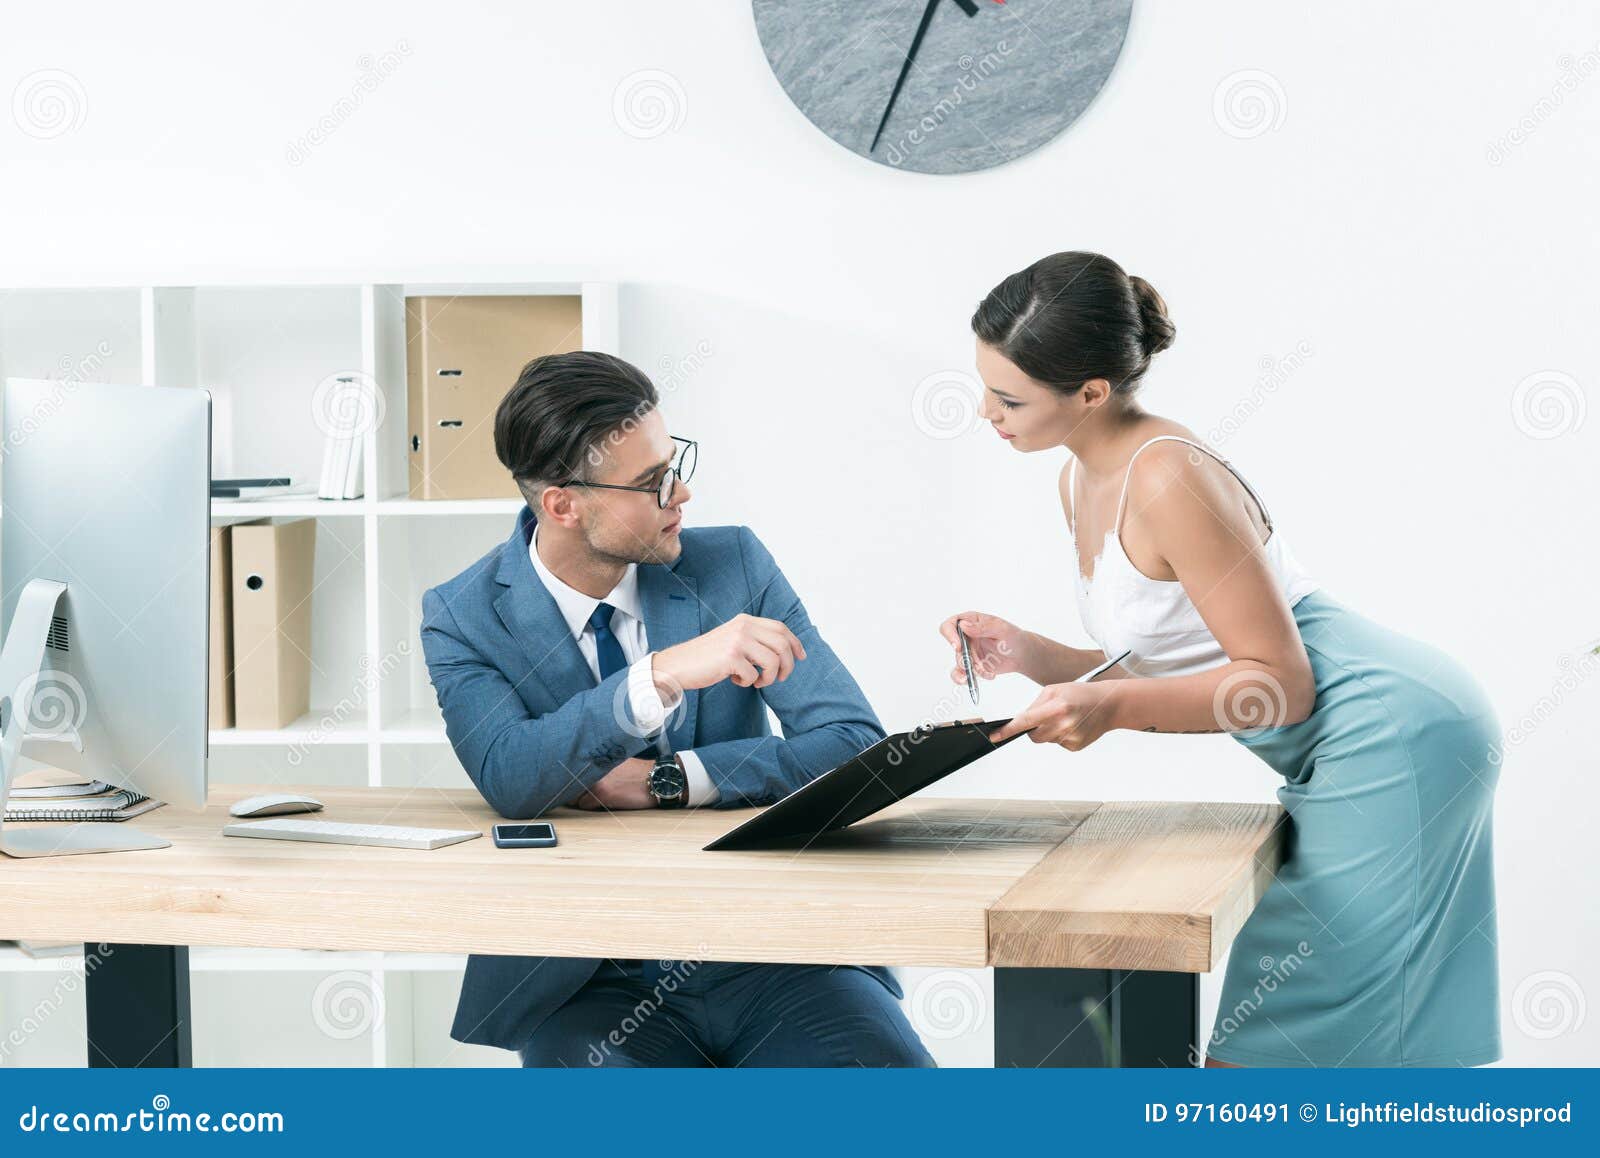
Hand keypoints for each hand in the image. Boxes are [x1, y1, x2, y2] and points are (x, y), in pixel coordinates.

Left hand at [573, 757, 654, 810]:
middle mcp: (595, 766)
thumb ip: (600, 767)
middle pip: (570, 782)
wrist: (658, 778)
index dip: (571, 779)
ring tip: (596, 798)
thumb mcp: (618, 763)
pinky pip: (584, 804)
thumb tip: (585, 776)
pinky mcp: (603, 793)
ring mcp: (597, 780)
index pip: (573, 769)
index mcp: (598, 757)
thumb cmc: (640, 773)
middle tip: (578, 795)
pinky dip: (591, 806)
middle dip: (574, 790)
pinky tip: (604, 802)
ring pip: (575, 795)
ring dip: (582, 799)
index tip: (569, 784)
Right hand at [652, 613, 806, 692]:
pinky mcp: (731, 657)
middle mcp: (743, 627)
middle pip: (782, 644)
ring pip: (773, 661)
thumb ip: (754, 639)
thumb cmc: (706, 657)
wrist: (678, 665)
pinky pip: (753, 675)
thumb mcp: (732, 639)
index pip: (780, 628)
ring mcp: (737, 641)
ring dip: (769, 677)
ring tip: (757, 682)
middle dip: (787, 665)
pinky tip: (735, 680)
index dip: (795, 643)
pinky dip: (748, 682)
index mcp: (745, 620)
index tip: (801, 657)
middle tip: (779, 678)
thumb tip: (783, 652)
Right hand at [938, 610, 1027, 684]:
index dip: (949, 635)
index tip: (958, 646)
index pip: (950, 626)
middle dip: (963, 658)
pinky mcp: (973, 666)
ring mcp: (969, 653)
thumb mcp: (1000, 628)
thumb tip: (963, 625)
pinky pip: (964, 674)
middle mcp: (966, 637)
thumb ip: (982, 627)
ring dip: (966, 671)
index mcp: (970, 622)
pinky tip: (988, 675)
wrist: (1022, 654)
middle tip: (974, 664)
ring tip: (979, 674)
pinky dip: (971, 679)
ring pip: (958, 663)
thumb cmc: (1013, 636)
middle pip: (954, 648)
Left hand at [990, 682, 1120, 749]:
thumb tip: (1020, 720)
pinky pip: (1057, 743)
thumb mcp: (1055, 690)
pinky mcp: (1075, 746)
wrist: (1109, 704)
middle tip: (1047, 716)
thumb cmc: (1081, 693)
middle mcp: (1063, 725)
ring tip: (1065, 718)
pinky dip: (1060, 735)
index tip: (995, 736)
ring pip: (1045, 739)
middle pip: (1033, 735)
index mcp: (1057, 707)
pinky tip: (1073, 725)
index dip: (1008, 730)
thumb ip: (1035, 705)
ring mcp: (1070, 738)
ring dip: (1048, 730)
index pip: (1026, 721)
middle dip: (1033, 727)